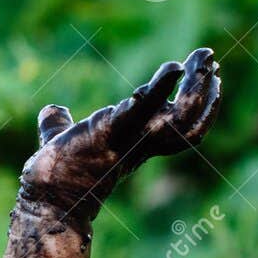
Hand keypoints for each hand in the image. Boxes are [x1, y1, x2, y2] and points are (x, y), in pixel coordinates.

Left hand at [19, 47, 220, 223]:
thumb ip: (60, 124)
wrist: (45, 200)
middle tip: (212, 61)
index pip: (183, 128)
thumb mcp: (63, 141)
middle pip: (191, 120)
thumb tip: (51, 111)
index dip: (201, 106)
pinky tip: (174, 67)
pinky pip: (144, 107)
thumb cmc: (54, 175)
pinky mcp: (111, 130)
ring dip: (197, 84)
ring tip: (204, 57)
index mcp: (138, 145)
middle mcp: (141, 144)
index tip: (210, 78)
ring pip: (183, 115)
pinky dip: (161, 86)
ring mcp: (129, 138)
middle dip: (207, 91)